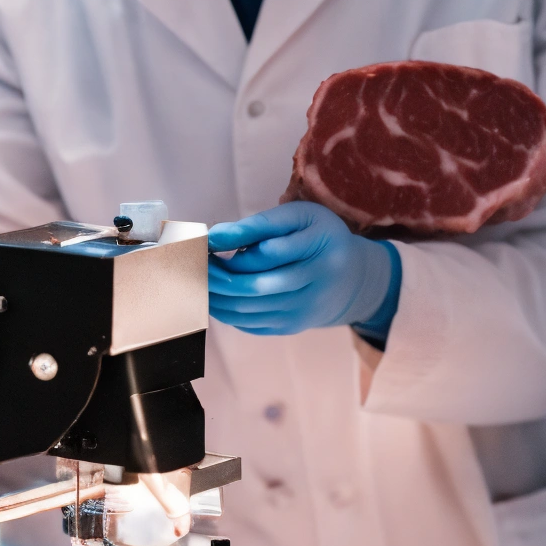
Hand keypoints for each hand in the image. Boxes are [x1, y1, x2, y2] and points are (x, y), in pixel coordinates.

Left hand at [208, 204, 400, 337]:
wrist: (352, 279)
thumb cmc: (318, 238)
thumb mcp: (298, 218)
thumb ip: (259, 225)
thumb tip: (215, 236)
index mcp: (320, 245)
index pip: (269, 251)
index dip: (231, 245)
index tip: (205, 240)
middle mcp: (317, 282)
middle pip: (256, 285)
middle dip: (217, 276)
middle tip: (193, 263)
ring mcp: (304, 310)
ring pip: (249, 309)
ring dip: (215, 296)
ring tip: (197, 278)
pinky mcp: (292, 326)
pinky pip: (251, 323)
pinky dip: (225, 312)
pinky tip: (212, 296)